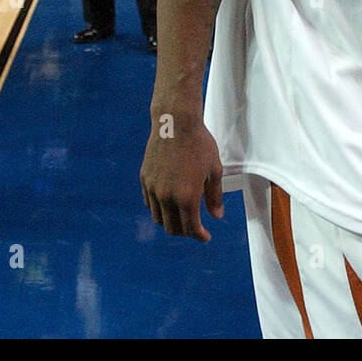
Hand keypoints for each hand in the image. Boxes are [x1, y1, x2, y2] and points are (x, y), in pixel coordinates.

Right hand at [139, 113, 224, 240]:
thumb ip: (214, 196)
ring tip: (182, 215)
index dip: (199, 236)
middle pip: (172, 228)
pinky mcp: (144, 180)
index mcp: (187, 197)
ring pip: (158, 218)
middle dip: (185, 231)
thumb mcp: (214, 170)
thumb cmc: (200, 144)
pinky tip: (170, 202)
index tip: (206, 237)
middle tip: (195, 226)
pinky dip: (160, 208)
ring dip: (171, 221)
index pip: (191, 228)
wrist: (175, 123)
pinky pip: (150, 203)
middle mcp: (166, 197)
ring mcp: (153, 189)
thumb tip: (216, 216)